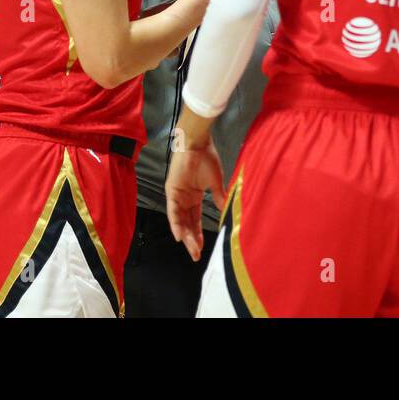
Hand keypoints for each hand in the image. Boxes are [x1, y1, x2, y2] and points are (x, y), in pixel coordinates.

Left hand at [165, 136, 224, 261]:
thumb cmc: (207, 159)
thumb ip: (219, 197)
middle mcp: (184, 199)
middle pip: (187, 224)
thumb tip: (227, 211)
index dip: (199, 234)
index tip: (203, 248)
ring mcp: (177, 196)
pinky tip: (180, 236)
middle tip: (197, 255)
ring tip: (192, 250)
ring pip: (180, 221)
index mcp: (194, 196)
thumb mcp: (216, 182)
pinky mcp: (171, 191)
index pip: (195, 220)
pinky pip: (173, 211)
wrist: (198, 144)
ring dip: (186, 236)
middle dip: (193, 240)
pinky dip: (176, 224)